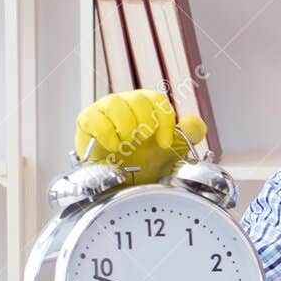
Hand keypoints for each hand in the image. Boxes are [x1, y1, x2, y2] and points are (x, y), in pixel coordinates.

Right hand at [74, 91, 208, 186]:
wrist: (119, 181)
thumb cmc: (143, 161)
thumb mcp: (172, 150)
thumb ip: (189, 134)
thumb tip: (194, 123)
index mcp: (146, 105)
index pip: (158, 100)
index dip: (165, 121)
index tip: (165, 144)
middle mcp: (126, 103)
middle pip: (138, 99)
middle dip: (145, 124)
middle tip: (143, 143)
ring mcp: (105, 110)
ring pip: (115, 103)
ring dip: (126, 126)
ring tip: (127, 145)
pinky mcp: (87, 121)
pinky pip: (94, 118)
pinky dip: (106, 133)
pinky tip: (113, 147)